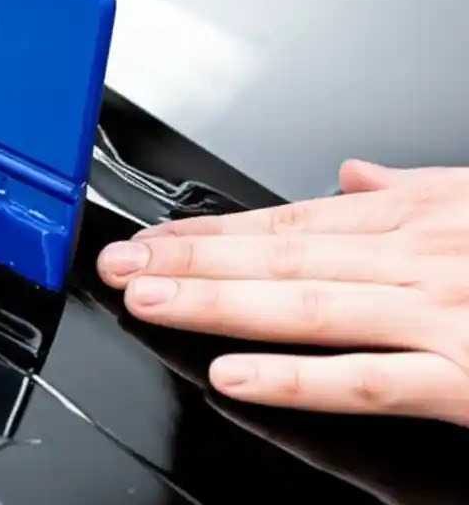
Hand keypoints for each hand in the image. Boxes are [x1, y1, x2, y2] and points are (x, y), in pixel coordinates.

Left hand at [97, 159, 468, 426]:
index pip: (289, 223)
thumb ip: (410, 191)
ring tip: (148, 301)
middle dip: (189, 262)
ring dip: (215, 303)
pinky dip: (295, 378)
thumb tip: (350, 175)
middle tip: (121, 265)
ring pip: (302, 309)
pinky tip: (232, 376)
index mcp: (413, 221)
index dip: (211, 233)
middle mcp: (411, 263)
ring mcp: (431, 319)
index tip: (153, 240)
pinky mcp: (459, 379)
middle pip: (278, 259)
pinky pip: (365, 381)